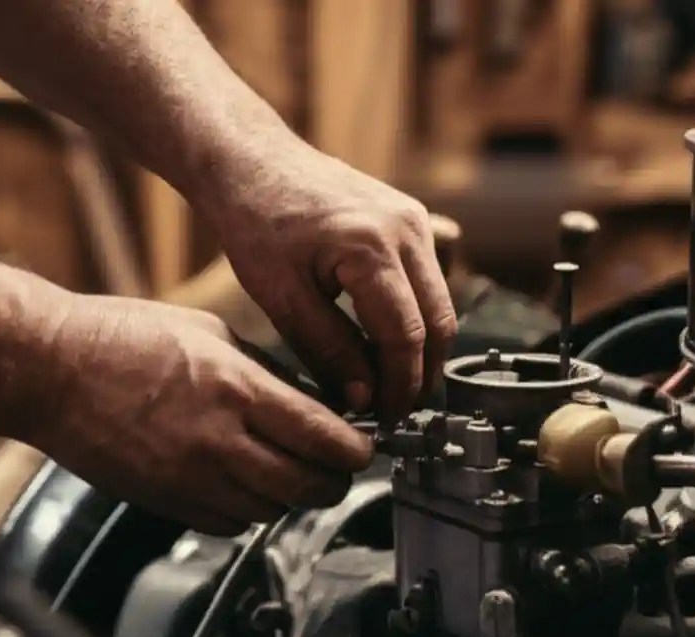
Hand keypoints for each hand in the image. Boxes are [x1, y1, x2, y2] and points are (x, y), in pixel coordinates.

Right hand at [35, 295, 373, 534]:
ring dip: (290, 497)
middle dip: (333, 480)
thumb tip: (310, 401)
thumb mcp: (210, 334)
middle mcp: (218, 440)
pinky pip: (229, 523)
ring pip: (271, 511)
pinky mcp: (166, 501)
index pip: (323, 437)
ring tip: (290, 472)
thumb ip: (265, 372)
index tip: (363, 447)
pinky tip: (243, 483)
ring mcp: (190, 477)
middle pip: (307, 486)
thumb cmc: (122, 338)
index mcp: (237, 389)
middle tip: (337, 467)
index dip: (356, 449)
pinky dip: (248, 511)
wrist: (50, 369)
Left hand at [205, 138, 457, 421]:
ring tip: (388, 382)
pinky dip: (417, 316)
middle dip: (420, 373)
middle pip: (439, 322)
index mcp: (373, 247)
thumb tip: (364, 399)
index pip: (407, 336)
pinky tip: (385, 340)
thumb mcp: (283, 298)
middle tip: (393, 409)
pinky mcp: (412, 219)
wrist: (253, 162)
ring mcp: (415, 220)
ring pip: (441, 303)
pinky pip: (429, 279)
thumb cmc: (257, 222)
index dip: (399, 385)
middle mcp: (407, 228)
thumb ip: (328, 351)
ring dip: (422, 347)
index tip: (384, 417)